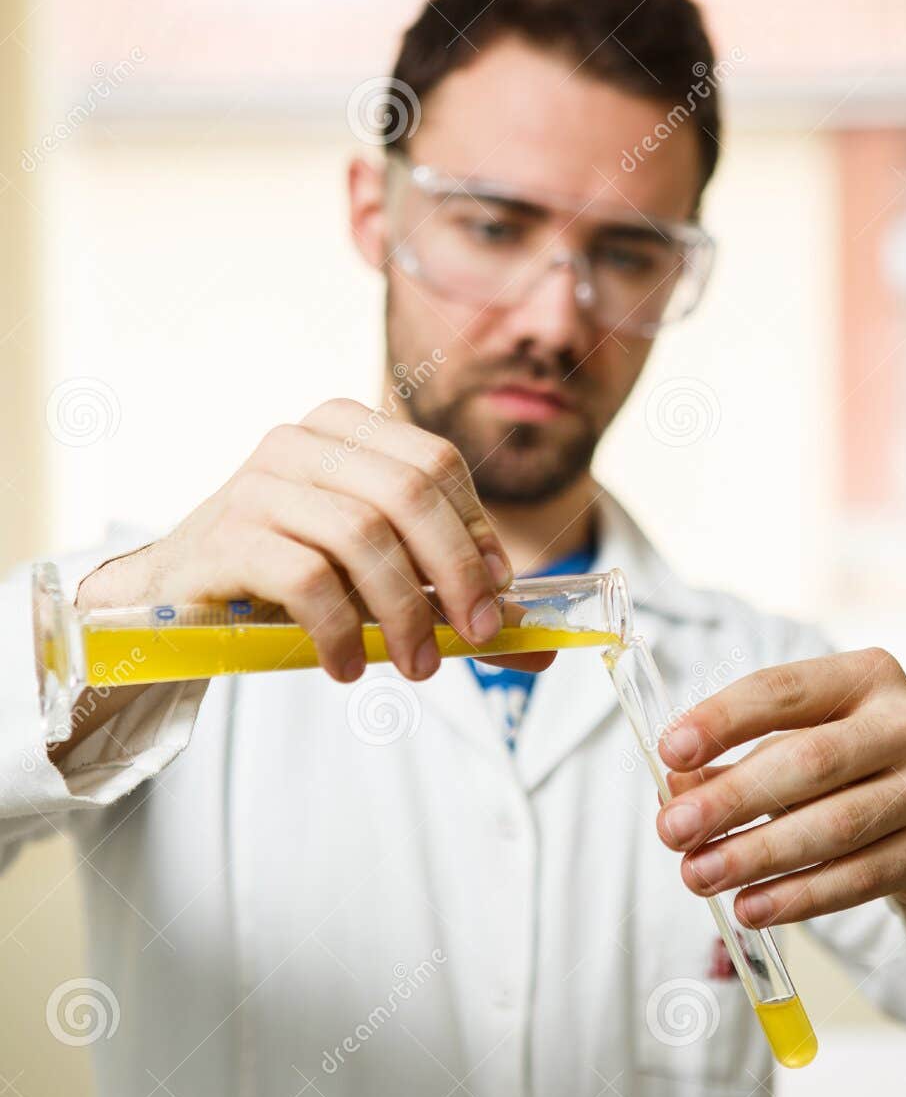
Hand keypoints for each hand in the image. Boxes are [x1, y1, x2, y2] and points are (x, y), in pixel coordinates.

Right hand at [76, 398, 544, 684]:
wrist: (175, 603)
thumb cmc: (287, 583)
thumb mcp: (375, 580)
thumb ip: (450, 605)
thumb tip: (540, 649)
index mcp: (344, 428)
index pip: (436, 463)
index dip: (476, 531)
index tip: (495, 596)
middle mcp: (299, 440)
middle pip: (409, 492)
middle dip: (456, 573)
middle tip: (475, 641)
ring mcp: (256, 482)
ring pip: (363, 535)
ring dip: (405, 613)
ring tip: (415, 667)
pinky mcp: (224, 537)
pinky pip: (306, 578)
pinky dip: (342, 630)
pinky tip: (347, 666)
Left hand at [655, 647, 905, 928]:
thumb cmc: (851, 767)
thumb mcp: (798, 741)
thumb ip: (734, 760)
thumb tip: (676, 787)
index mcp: (866, 675)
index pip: (784, 690)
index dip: (723, 720)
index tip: (669, 751)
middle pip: (810, 761)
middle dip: (732, 800)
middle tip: (673, 831)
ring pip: (834, 827)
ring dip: (757, 856)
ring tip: (700, 875)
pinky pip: (860, 877)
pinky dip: (799, 896)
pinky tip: (752, 907)